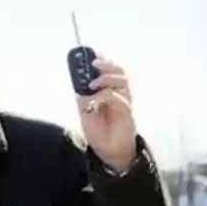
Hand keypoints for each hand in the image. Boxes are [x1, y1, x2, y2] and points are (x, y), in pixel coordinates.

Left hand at [76, 56, 136, 172]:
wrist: (107, 151)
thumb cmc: (98, 130)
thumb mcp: (85, 111)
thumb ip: (84, 97)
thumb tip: (79, 84)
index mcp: (110, 90)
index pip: (111, 70)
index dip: (105, 61)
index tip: (93, 55)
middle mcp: (119, 93)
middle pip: (119, 72)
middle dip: (107, 65)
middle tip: (94, 64)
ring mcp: (124, 102)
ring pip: (122, 81)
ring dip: (107, 78)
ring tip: (93, 84)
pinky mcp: (127, 113)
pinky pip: (121, 99)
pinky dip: (108, 95)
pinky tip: (97, 99)